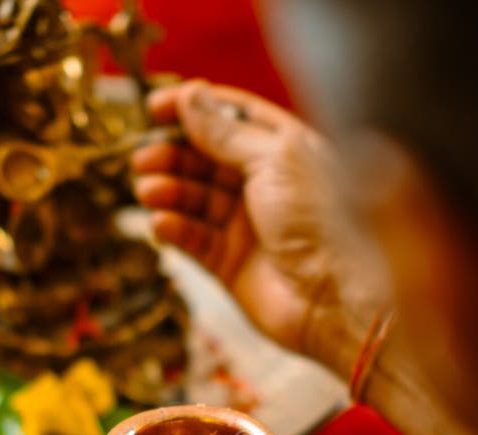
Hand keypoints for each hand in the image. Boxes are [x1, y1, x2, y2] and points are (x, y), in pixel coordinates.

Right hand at [132, 80, 358, 352]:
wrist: (333, 294)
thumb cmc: (321, 221)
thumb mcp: (274, 159)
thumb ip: (226, 132)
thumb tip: (190, 97)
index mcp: (283, 150)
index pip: (230, 119)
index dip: (192, 110)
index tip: (154, 107)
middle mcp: (263, 185)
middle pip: (205, 159)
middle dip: (173, 155)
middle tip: (144, 156)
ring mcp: (245, 226)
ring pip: (194, 199)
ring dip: (168, 191)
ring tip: (149, 190)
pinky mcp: (229, 263)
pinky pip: (193, 240)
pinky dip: (174, 228)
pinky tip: (161, 222)